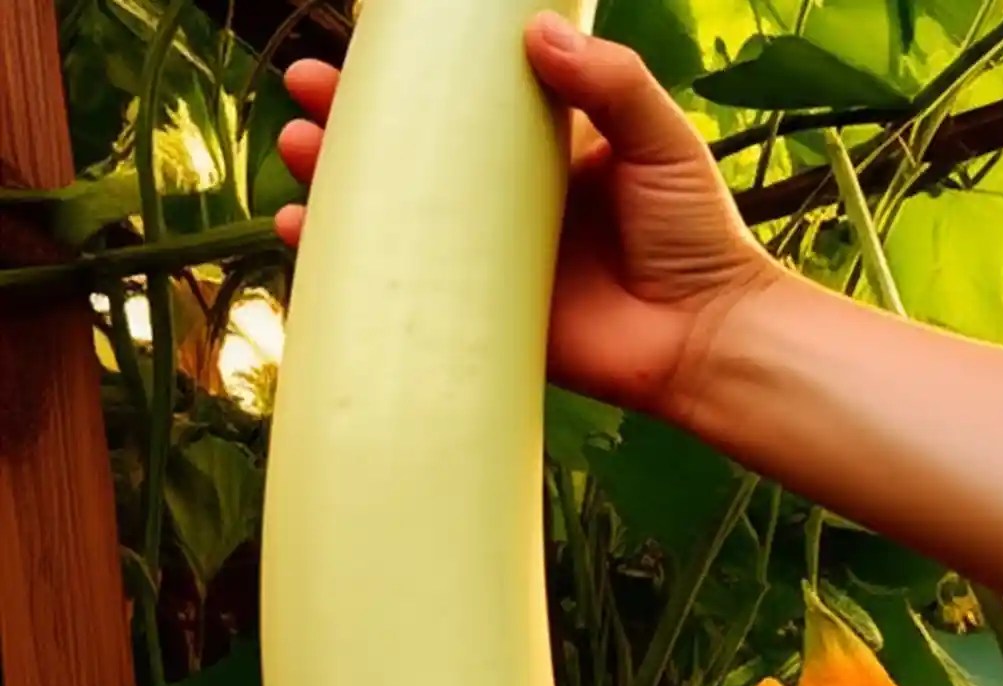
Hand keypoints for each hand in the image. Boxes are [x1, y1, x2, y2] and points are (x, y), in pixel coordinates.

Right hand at [273, 11, 781, 416]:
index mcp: (544, 156)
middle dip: (350, 125)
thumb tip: (537, 31)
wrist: (705, 336)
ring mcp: (487, 263)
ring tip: (296, 151)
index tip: (365, 45)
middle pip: (411, 159)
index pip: (464, 108)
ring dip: (336, 187)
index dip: (414, 80)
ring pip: (394, 220)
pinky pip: (403, 293)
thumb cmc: (695, 233)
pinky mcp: (481, 318)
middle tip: (307, 90)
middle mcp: (505, 207)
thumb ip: (612, 84)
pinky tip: (306, 238)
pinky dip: (351, 269)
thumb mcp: (662, 141)